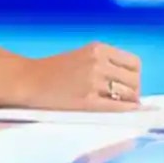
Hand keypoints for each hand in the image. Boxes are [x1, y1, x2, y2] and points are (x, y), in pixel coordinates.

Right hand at [18, 41, 141, 110]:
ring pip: (128, 94)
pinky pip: (116, 107)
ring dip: (129, 102)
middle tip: (127, 100)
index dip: (134, 76)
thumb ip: (104, 63)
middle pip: (134, 79)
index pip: (133, 63)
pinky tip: (121, 114)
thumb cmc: (53, 70)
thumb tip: (128, 80)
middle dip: (134, 91)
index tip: (129, 84)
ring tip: (122, 107)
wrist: (28, 80)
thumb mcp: (83, 56)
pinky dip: (123, 111)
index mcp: (99, 48)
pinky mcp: (87, 101)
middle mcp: (99, 62)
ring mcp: (94, 81)